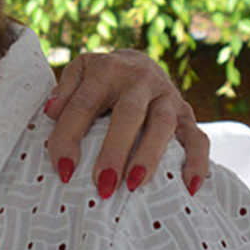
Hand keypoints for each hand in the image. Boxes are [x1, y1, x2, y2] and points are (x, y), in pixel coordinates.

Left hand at [42, 49, 210, 198]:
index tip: (64, 170)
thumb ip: (64, 91)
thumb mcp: (79, 72)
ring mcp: (167, 96)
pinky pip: (198, 137)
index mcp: (108, 70)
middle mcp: (141, 80)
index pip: (84, 104)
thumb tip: (51, 112)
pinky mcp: (187, 114)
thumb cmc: (102, 77)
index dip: (70, 137)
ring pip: (163, 126)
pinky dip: (197, 162)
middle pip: (129, 114)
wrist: (140, 62)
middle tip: (103, 185)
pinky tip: (190, 187)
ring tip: (134, 186)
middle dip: (115, 151)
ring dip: (149, 156)